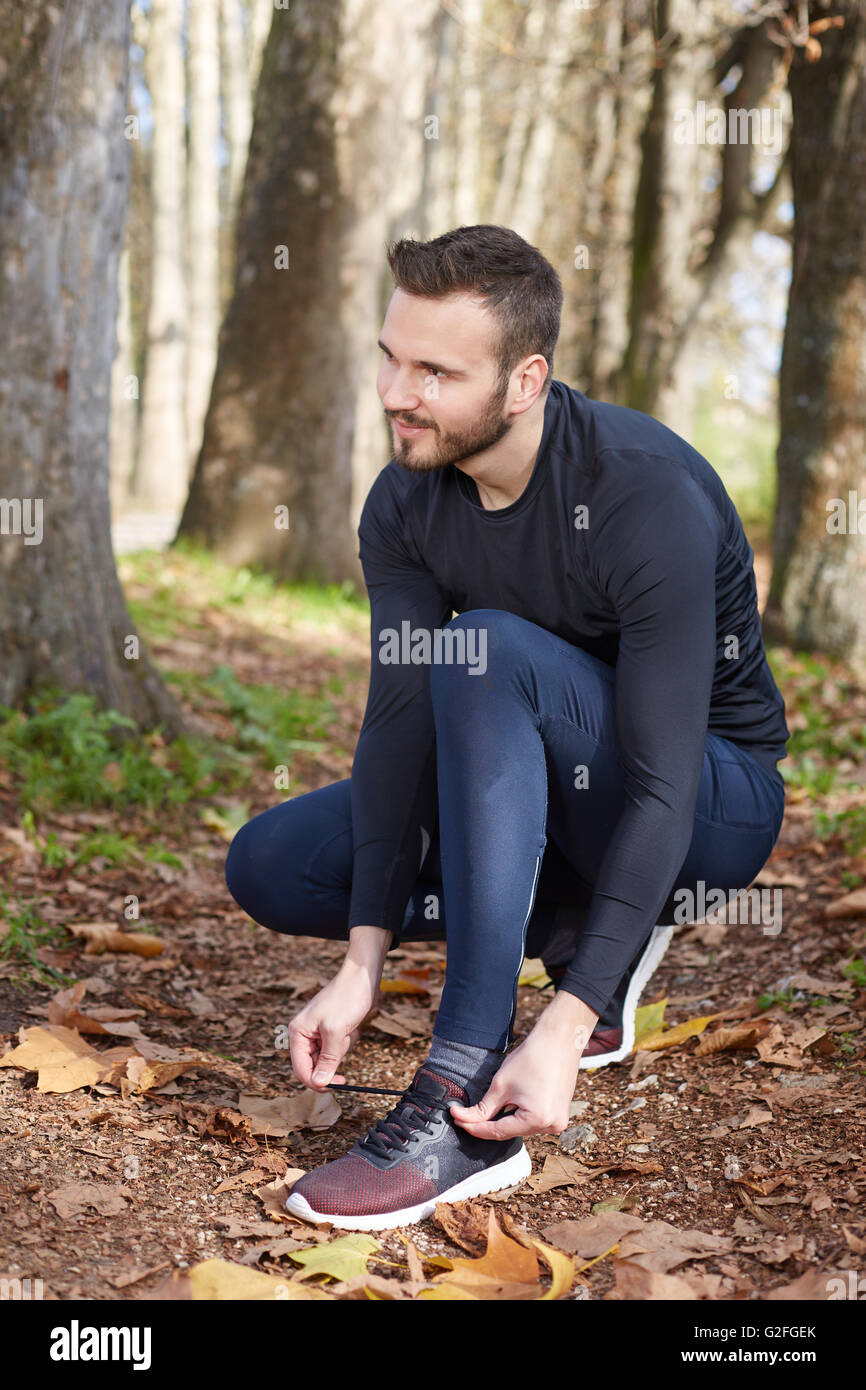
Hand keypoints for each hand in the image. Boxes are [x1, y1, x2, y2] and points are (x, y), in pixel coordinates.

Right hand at [288, 958, 379, 1090]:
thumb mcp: (335, 1031)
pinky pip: (338, 1049)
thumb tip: (319, 1083)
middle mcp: (305, 1035)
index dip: (316, 1081)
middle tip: (346, 1055)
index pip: (301, 1069)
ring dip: (341, 1050)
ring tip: (347, 1031)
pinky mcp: (332, 1031)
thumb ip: (327, 1059)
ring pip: (328, 1059)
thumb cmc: (346, 998)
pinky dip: (346, 1043)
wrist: (362, 978)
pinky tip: (351, 1028)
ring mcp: (318, 1033)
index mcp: (298, 1033)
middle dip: (332, 1062)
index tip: (336, 1086)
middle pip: (314, 1066)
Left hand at [448, 992, 597, 1140]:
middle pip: (510, 1131)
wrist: (558, 1040)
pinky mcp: (560, 1113)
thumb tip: (461, 1118)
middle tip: (465, 1116)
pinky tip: (509, 1105)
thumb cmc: (532, 1057)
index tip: (457, 1119)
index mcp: (538, 1120)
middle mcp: (551, 1126)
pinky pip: (533, 1120)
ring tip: (486, 1110)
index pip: (498, 1132)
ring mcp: (558, 1121)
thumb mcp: (501, 1085)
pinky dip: (519, 1114)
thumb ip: (481, 1108)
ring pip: (521, 1126)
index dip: (475, 1127)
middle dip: (488, 1123)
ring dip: (504, 1119)